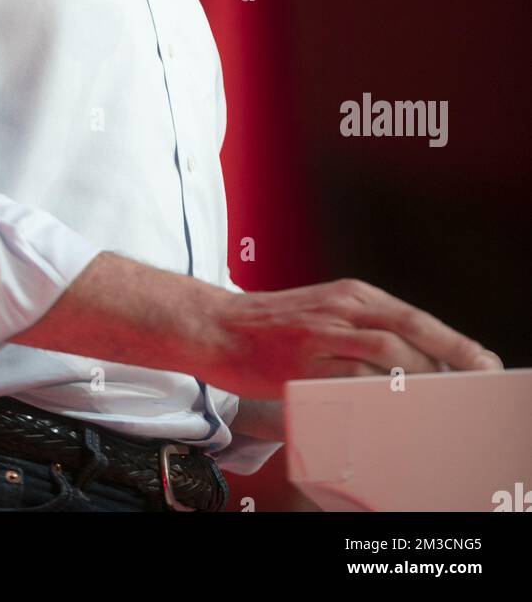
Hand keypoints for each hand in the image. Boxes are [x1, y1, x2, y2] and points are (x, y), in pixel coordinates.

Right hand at [212, 277, 502, 401]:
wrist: (217, 325)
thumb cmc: (271, 325)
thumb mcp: (325, 313)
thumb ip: (363, 330)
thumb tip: (411, 361)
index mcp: (351, 295)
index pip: (415, 317)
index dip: (453, 340)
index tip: (481, 361)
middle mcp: (342, 307)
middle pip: (412, 328)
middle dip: (453, 354)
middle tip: (480, 376)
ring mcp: (323, 333)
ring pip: (388, 349)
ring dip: (421, 373)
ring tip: (442, 395)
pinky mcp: (304, 360)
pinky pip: (352, 376)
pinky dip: (379, 389)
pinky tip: (394, 404)